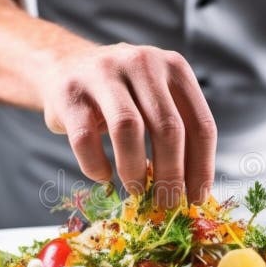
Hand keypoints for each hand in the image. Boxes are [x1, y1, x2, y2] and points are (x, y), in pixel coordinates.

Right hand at [0, 0, 216, 207]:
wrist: (64, 66)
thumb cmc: (120, 95)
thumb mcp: (154, 100)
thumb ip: (175, 134)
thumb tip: (189, 191)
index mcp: (175, 68)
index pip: (200, 125)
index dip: (201, 168)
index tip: (196, 200)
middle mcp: (142, 63)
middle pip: (168, 128)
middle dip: (170, 174)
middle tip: (166, 203)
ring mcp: (103, 73)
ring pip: (128, 129)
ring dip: (134, 170)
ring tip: (137, 192)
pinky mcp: (69, 91)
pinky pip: (85, 138)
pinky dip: (97, 166)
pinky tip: (103, 176)